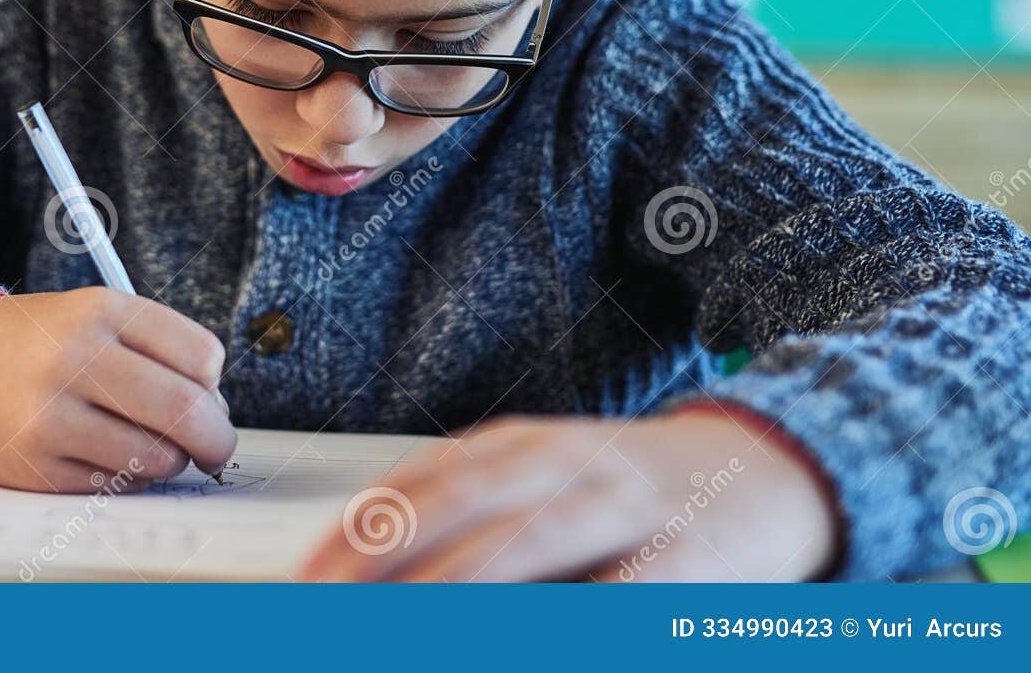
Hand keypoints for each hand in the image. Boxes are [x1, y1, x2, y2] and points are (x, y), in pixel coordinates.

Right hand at [0, 287, 235, 492]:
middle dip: (217, 438)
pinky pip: (116, 486)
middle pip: (187, 411)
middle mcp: (74, 359)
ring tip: (148, 444)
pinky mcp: (37, 467)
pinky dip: (127, 478)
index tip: (210, 393)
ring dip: (169, 460)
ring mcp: (52, 417)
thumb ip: (155, 349)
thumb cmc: (33, 344)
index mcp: (98, 310)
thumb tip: (217, 411)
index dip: (215, 383)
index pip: (201, 355)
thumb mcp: (89, 315)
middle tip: (216, 446)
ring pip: (157, 457)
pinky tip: (103, 454)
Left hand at [297, 411, 839, 581]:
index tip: (308, 577)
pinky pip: (622, 592)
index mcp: (525, 446)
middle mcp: (570, 463)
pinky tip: (539, 631)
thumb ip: (471, 512)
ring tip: (403, 622)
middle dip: (390, 554)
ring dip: (461, 583)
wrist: (769, 466)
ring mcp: (630, 507)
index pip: (424, 479)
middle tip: (330, 604)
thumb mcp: (546, 480)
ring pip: (533, 538)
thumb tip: (368, 568)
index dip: (362, 527)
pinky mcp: (691, 559)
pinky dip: (578, 612)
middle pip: (466, 500)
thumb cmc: (632, 491)